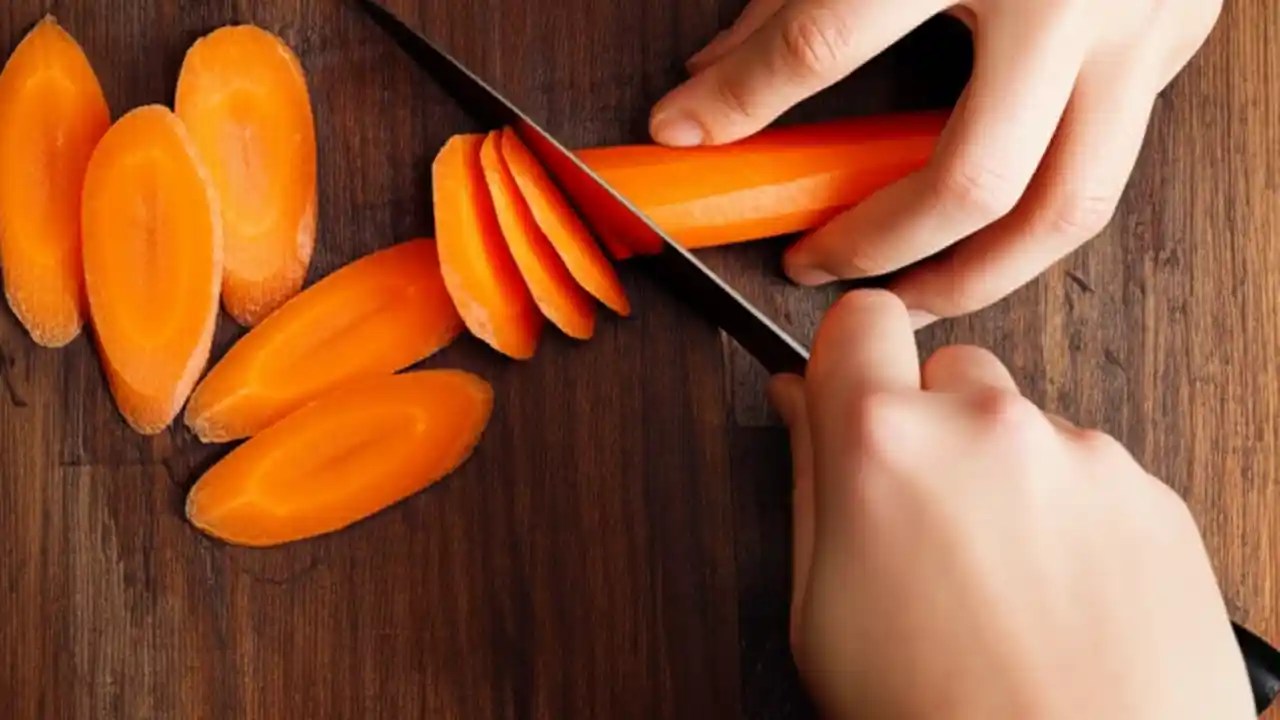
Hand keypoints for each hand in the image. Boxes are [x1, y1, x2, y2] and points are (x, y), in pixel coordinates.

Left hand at [651, 0, 1221, 326]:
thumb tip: (714, 74)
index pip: (826, 39)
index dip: (744, 99)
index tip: (688, 133)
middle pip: (973, 180)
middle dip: (881, 249)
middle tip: (815, 268)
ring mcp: (1140, 23)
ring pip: (1067, 207)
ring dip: (979, 275)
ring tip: (911, 291)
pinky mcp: (1178, 37)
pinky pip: (1109, 154)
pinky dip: (1042, 202)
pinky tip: (992, 214)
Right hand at [766, 289, 1252, 718]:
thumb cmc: (941, 719)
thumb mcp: (818, 613)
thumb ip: (807, 480)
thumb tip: (801, 402)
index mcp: (885, 445)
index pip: (859, 321)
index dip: (849, 357)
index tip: (852, 390)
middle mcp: (988, 425)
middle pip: (946, 373)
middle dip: (930, 427)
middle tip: (926, 522)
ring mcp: (1081, 456)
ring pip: (1021, 426)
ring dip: (1004, 475)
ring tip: (1001, 580)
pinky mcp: (1151, 495)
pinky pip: (1092, 473)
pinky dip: (1071, 516)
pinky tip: (1058, 595)